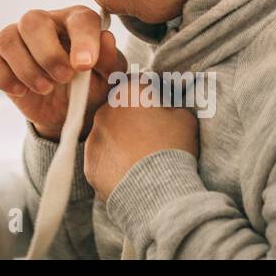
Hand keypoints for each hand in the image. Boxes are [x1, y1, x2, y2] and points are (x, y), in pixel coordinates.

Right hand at [0, 6, 126, 139]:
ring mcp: (18, 39)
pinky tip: (22, 91)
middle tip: (64, 77)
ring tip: (46, 89)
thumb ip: (110, 60)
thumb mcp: (108, 78)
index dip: (82, 39)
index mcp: (76, 22)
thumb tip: (106, 40)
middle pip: (32, 20)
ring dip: (26, 67)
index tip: (84, 65)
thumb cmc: (91, 86)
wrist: (68, 112)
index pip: (79, 19)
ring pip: (7, 38)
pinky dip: (3, 77)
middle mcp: (45, 23)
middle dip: (47, 53)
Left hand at [84, 99, 198, 200]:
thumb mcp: (185, 119)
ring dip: (120, 142)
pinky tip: (130, 175)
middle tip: (151, 138)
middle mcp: (105, 111)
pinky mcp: (90, 163)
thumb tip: (167, 110)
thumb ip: (172, 107)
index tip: (159, 108)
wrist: (159, 191)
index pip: (138, 84)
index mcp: (128, 93)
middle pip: (119, 110)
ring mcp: (94, 138)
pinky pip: (102, 160)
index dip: (151, 95)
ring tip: (141, 161)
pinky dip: (113, 165)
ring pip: (108, 136)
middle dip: (132, 120)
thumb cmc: (174, 150)